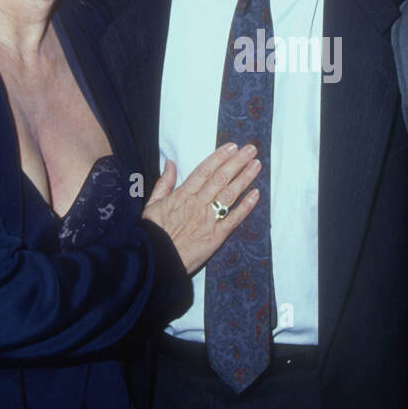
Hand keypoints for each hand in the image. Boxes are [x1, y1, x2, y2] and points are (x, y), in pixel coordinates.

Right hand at [142, 144, 261, 274]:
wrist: (155, 261)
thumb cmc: (151, 234)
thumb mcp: (152, 204)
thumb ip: (163, 183)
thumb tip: (170, 163)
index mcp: (182, 195)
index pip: (205, 171)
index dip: (219, 157)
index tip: (232, 147)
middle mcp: (198, 203)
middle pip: (221, 178)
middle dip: (237, 162)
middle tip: (251, 149)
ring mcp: (208, 219)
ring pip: (230, 194)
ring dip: (245, 178)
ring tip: (256, 165)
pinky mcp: (216, 236)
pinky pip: (234, 218)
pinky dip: (246, 206)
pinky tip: (256, 194)